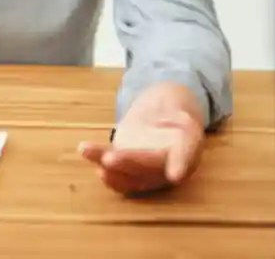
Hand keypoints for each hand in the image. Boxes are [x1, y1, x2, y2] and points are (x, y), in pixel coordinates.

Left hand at [78, 82, 205, 194]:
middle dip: (129, 163)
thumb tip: (172, 100)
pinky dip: (100, 164)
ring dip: (110, 168)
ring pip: (130, 175)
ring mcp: (146, 173)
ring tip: (91, 154)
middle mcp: (169, 168)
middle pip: (150, 167)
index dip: (180, 164)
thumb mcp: (181, 107)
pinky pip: (115, 172)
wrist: (162, 120)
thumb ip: (176, 107)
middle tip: (109, 159)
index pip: (186, 155)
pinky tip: (86, 151)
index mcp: (188, 149)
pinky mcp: (126, 169)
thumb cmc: (174, 112)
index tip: (175, 176)